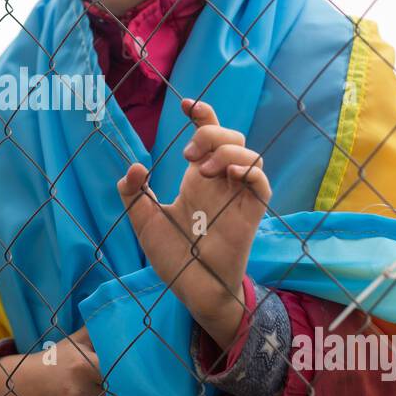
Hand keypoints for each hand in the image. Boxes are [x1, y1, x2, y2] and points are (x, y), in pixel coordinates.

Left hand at [115, 98, 271, 339]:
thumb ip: (134, 195)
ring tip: (200, 170)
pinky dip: (249, 170)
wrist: (191, 290)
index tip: (185, 105)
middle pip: (231, 137)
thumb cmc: (173, 258)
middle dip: (210, 133)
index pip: (208, 134)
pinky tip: (229, 174)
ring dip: (226, 151)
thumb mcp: (144, 223)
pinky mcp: (251, 213)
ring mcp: (237, 196)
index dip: (202, 114)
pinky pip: (261, 182)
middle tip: (186, 156)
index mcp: (197, 178)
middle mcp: (220, 182)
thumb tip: (134, 168)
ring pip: (250, 153)